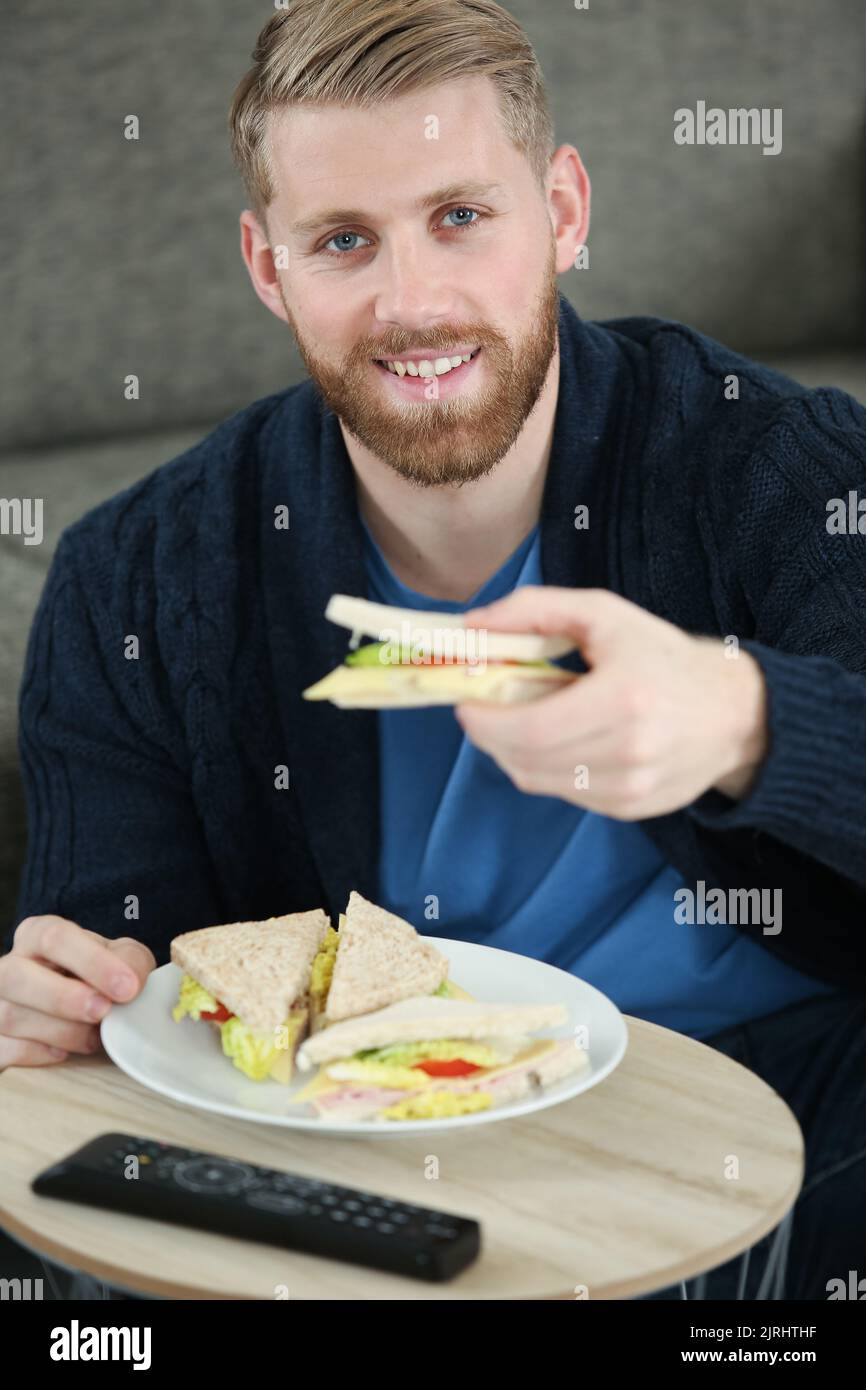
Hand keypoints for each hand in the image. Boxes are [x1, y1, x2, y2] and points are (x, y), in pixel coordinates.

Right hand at [0, 915, 155, 1069]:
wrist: (81, 1003)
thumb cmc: (99, 976)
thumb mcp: (122, 958)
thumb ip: (130, 962)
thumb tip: (130, 984)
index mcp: (38, 935)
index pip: (54, 938)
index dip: (91, 962)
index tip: (126, 987)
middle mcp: (9, 965)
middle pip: (16, 975)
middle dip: (62, 998)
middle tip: (103, 1012)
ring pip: (10, 1017)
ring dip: (60, 1032)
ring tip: (94, 1037)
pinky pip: (5, 1049)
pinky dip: (38, 1054)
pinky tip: (64, 1052)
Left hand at [454, 586, 768, 818]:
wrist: (735, 712)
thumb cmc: (664, 657)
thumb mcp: (604, 613)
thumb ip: (534, 609)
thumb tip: (471, 625)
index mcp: (623, 700)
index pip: (528, 729)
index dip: (484, 721)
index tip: (466, 700)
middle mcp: (629, 752)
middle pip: (525, 761)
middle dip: (490, 735)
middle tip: (484, 708)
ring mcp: (631, 788)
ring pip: (538, 782)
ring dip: (515, 752)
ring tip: (526, 719)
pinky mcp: (630, 809)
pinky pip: (565, 794)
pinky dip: (548, 768)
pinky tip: (563, 741)